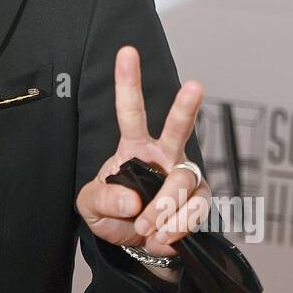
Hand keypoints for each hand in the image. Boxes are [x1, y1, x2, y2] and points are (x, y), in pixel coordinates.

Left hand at [75, 45, 211, 259]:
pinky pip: (196, 209)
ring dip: (164, 208)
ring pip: (184, 181)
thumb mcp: (91, 207)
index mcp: (134, 146)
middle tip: (195, 86)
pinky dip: (177, 227)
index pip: (130, 111)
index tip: (127, 51)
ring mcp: (185, 175)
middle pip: (178, 127)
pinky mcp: (201, 199)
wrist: (138, 241)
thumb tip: (133, 201)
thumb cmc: (113, 213)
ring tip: (146, 226)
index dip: (128, 82)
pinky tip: (163, 236)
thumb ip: (104, 200)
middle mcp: (164, 154)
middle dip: (185, 106)